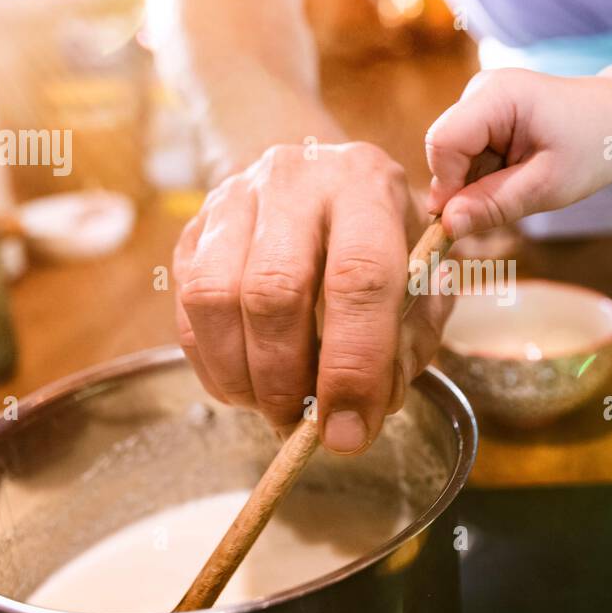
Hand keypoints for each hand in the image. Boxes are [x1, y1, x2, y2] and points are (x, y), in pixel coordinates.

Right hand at [173, 142, 448, 453]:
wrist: (325, 179)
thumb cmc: (383, 238)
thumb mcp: (425, 277)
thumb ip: (411, 339)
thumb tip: (366, 407)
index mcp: (367, 185)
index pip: (359, 277)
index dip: (353, 366)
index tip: (349, 433)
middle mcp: (295, 182)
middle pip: (274, 291)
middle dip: (286, 380)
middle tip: (301, 425)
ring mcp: (234, 200)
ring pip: (215, 300)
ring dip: (243, 377)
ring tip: (273, 408)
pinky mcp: (194, 231)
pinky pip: (186, 309)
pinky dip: (213, 365)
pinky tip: (245, 385)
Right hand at [424, 69, 611, 238]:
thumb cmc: (591, 148)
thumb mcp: (547, 185)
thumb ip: (494, 204)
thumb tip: (447, 225)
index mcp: (497, 95)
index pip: (444, 142)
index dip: (447, 185)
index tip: (465, 220)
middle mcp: (480, 90)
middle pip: (444, 150)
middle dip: (463, 187)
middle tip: (505, 205)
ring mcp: (479, 101)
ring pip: (453, 158)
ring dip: (476, 184)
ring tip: (520, 185)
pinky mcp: (482, 115)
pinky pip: (466, 156)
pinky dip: (484, 176)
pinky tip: (515, 176)